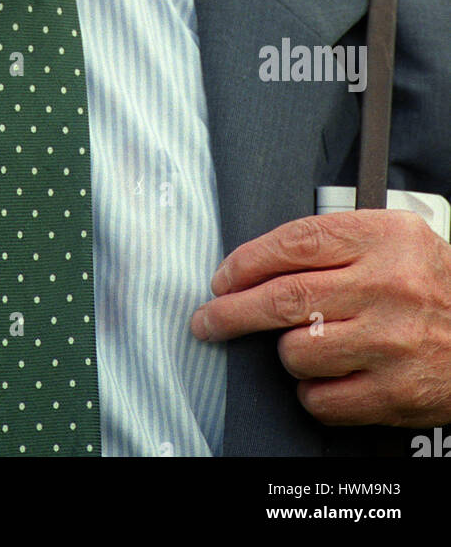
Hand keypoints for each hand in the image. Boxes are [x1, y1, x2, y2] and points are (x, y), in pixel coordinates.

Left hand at [190, 210, 450, 426]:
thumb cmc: (432, 284)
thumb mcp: (395, 238)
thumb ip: (335, 240)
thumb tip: (258, 260)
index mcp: (384, 239)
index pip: (294, 243)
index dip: (246, 262)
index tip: (222, 278)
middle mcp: (387, 287)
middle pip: (283, 298)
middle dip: (231, 311)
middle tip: (207, 319)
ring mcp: (391, 342)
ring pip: (296, 351)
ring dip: (287, 351)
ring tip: (306, 345)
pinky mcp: (394, 393)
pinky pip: (320, 398)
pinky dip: (311, 391)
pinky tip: (328, 377)